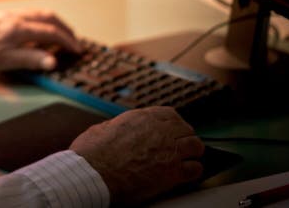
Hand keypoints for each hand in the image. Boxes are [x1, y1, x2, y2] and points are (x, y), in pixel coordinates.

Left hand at [0, 9, 82, 71]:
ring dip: (53, 23)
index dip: (67, 41)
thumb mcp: (5, 62)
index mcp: (17, 28)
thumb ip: (30, 59)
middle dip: (64, 28)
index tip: (77, 50)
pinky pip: (28, 14)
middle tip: (74, 40)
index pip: (50, 32)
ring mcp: (8, 14)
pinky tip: (39, 32)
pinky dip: (40, 21)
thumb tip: (53, 61)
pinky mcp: (2, 15)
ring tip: (60, 35)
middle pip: (48, 17)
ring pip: (38, 13)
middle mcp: (14, 17)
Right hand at [70, 107, 204, 205]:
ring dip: (192, 153)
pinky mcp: (172, 172)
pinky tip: (185, 174)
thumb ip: (117, 127)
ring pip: (196, 146)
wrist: (94, 173)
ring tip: (186, 160)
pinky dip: (192, 171)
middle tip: (180, 147)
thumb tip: (116, 129)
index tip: (171, 131)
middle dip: (184, 138)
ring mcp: (168, 150)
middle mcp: (159, 130)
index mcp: (141, 118)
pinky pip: (195, 168)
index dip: (173, 124)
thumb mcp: (102, 129)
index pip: (169, 114)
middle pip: (186, 129)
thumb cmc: (92, 153)